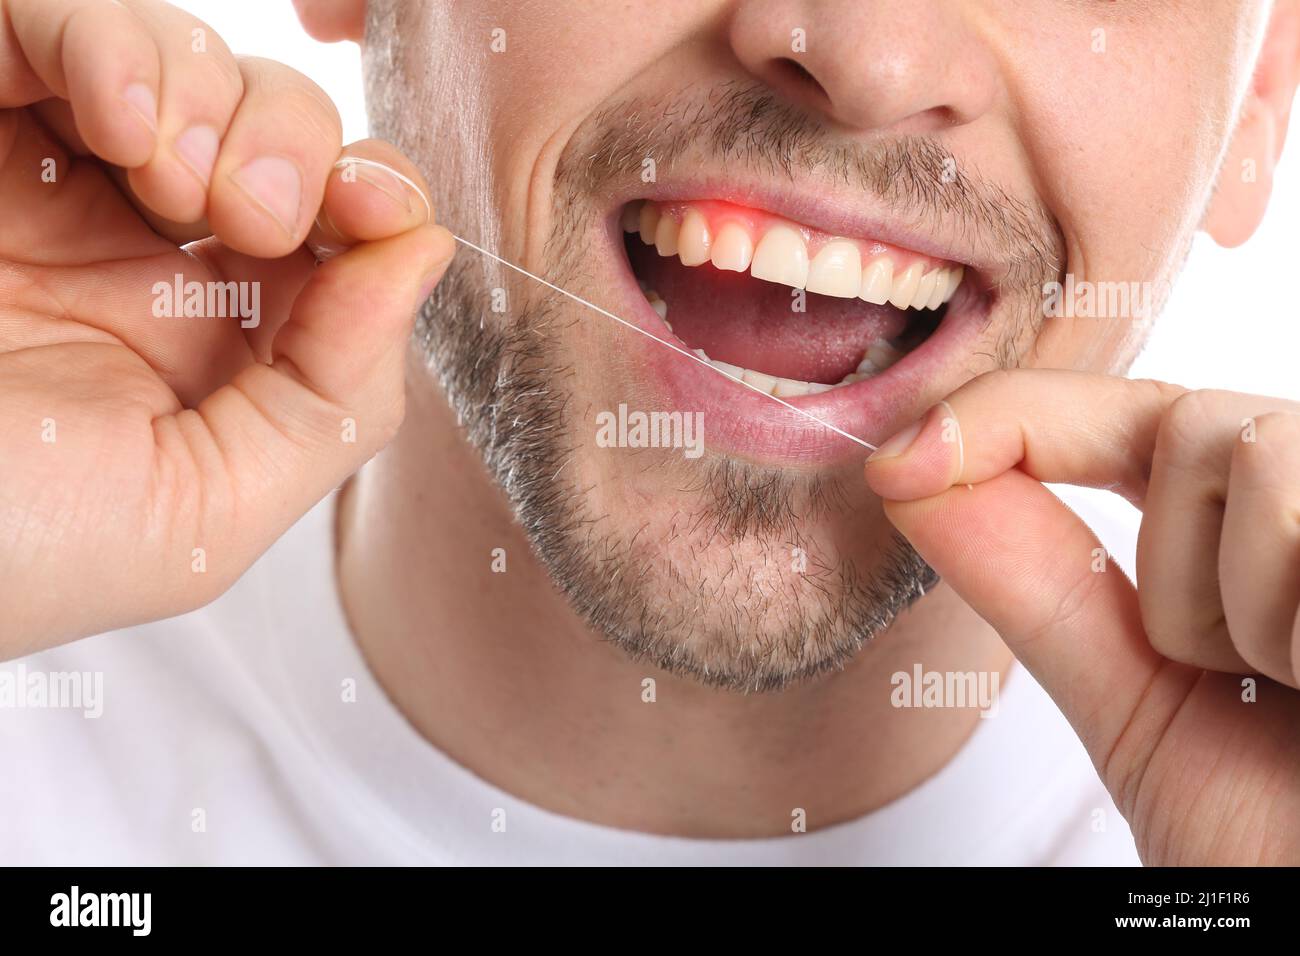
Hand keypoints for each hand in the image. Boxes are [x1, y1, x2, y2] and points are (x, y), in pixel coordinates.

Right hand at [0, 0, 453, 652]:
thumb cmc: (8, 549)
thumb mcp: (210, 511)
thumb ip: (338, 394)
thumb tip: (425, 253)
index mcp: (213, 339)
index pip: (338, 225)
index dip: (378, 192)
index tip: (374, 206)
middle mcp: (139, 250)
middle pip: (276, 125)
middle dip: (295, 143)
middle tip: (248, 214)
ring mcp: (45, 178)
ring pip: (179, 57)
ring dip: (212, 92)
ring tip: (167, 177)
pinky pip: (40, 17)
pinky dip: (103, 38)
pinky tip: (120, 120)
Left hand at [866, 369, 1299, 864]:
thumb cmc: (1280, 849)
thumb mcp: (1143, 709)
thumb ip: (1035, 582)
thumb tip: (910, 470)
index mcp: (1275, 541)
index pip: (1140, 419)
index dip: (1014, 418)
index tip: (902, 461)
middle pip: (1197, 425)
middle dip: (1180, 578)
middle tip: (1249, 684)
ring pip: (1250, 449)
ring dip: (1245, 608)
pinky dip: (1294, 622)